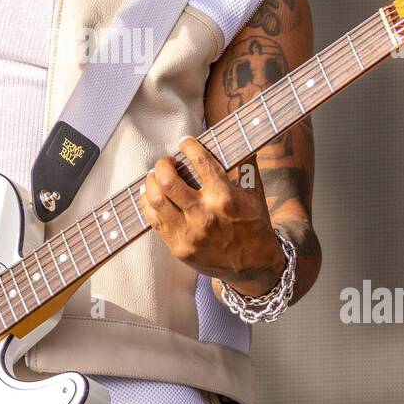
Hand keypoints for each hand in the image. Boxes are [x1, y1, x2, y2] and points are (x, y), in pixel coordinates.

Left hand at [139, 137, 284, 293]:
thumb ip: (246, 165)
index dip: (188, 146)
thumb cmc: (255, 226)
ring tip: (155, 177)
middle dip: (163, 164)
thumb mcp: (255, 193)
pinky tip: (150, 196)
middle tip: (166, 161)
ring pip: (157, 200)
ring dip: (151, 183)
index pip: (199, 161)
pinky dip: (148, 204)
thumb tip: (240, 137)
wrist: (253, 267)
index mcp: (225, 197)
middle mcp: (205, 214)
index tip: (184, 142)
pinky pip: (154, 221)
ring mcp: (190, 233)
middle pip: (168, 180)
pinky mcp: (179, 248)